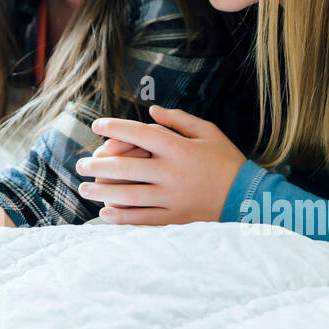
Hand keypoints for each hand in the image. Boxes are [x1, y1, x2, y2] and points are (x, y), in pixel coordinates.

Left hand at [77, 104, 246, 224]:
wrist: (249, 196)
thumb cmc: (227, 160)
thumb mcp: (208, 131)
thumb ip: (178, 120)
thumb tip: (151, 110)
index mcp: (179, 148)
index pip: (139, 134)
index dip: (115, 127)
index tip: (96, 125)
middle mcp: (172, 172)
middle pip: (126, 167)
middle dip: (98, 165)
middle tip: (80, 164)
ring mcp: (172, 197)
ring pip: (129, 195)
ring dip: (102, 192)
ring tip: (83, 188)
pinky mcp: (175, 217)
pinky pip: (143, 218)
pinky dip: (122, 217)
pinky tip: (105, 213)